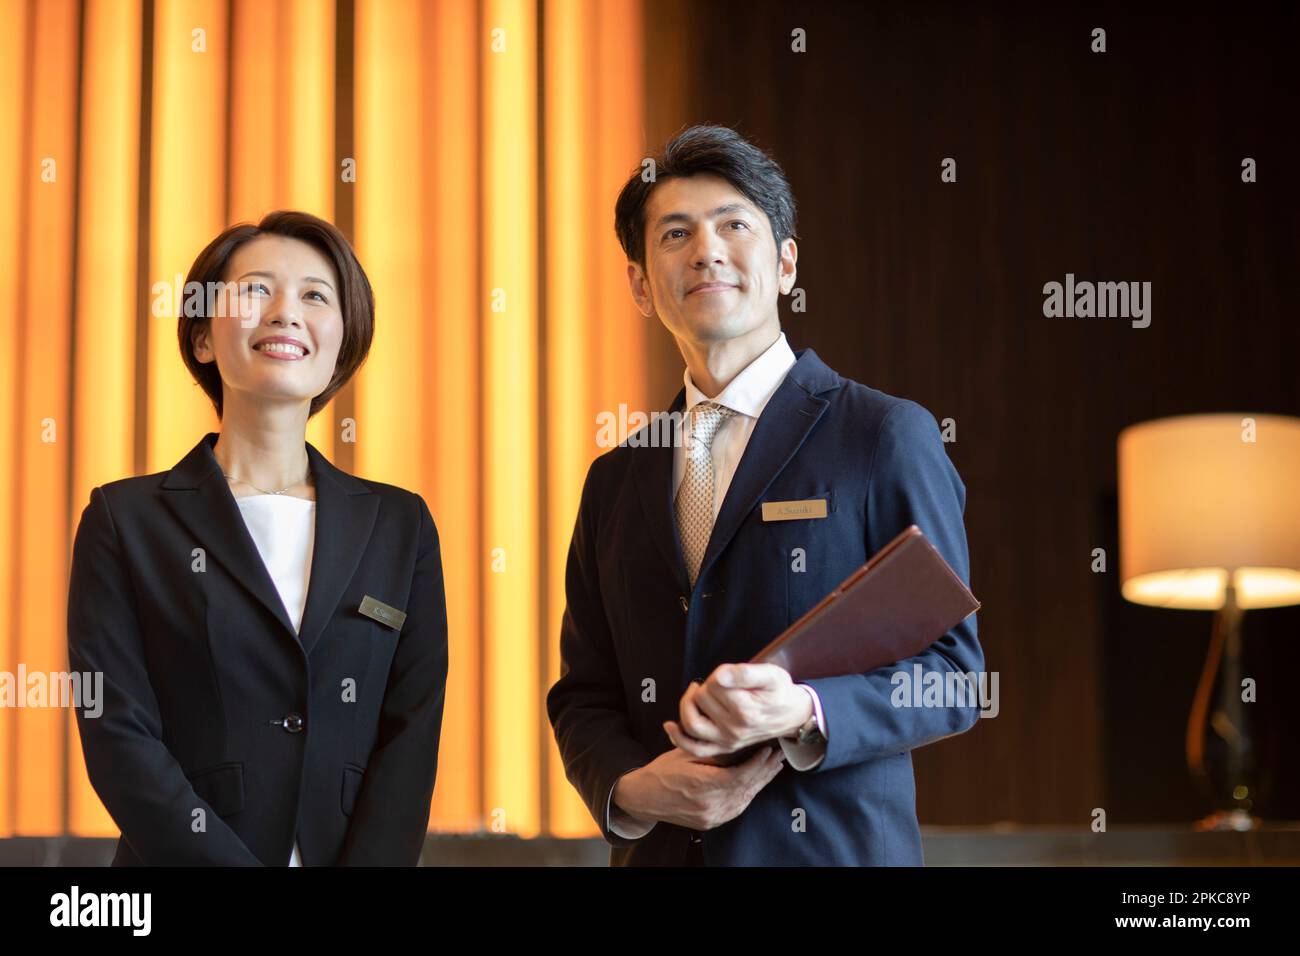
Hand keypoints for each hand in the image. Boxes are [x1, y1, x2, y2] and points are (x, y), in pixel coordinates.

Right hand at [612, 745, 785, 830]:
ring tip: (774, 768)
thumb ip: (711, 750)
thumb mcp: (685, 753)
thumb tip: (737, 739)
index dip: (757, 763)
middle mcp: (709, 804)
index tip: (768, 749)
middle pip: (746, 787)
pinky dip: (748, 795)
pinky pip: (736, 808)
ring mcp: (710, 816)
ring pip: (744, 799)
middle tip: (779, 756)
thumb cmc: (662, 771)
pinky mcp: (710, 822)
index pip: (740, 775)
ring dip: (761, 783)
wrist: (643, 797)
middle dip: (765, 771)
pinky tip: (756, 784)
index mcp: (702, 784)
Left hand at [664, 663, 811, 758]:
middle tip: (719, 683)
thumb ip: (744, 672)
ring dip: (687, 704)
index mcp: (745, 709)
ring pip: (692, 723)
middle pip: (700, 701)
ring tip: (697, 692)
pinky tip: (670, 725)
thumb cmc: (780, 692)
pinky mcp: (723, 748)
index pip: (713, 686)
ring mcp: (728, 741)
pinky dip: (678, 737)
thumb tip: (718, 676)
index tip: (728, 675)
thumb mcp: (771, 674)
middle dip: (705, 687)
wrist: (792, 715)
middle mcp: (735, 729)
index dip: (717, 675)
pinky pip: (694, 748)